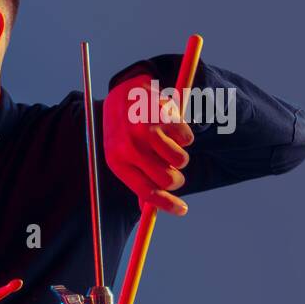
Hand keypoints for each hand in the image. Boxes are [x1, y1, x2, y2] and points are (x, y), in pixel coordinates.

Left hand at [103, 73, 193, 215]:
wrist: (124, 93)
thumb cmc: (124, 132)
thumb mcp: (122, 155)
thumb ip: (136, 178)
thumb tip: (147, 208)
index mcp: (117, 162)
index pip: (146, 192)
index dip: (167, 204)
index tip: (182, 210)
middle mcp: (129, 147)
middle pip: (168, 180)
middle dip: (177, 180)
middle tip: (174, 171)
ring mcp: (146, 130)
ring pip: (181, 161)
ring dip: (180, 156)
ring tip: (167, 144)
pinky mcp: (162, 114)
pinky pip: (187, 139)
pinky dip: (184, 136)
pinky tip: (169, 126)